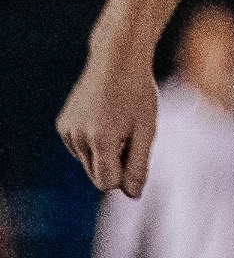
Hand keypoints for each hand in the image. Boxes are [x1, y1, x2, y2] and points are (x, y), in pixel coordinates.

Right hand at [58, 43, 160, 197]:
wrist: (116, 61)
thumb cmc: (138, 95)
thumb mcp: (146, 130)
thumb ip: (139, 165)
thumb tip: (133, 196)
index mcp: (101, 139)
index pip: (108, 183)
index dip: (125, 177)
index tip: (135, 157)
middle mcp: (78, 137)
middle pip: (97, 176)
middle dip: (115, 165)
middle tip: (130, 138)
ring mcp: (67, 131)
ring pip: (88, 163)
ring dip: (106, 153)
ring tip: (118, 124)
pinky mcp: (62, 125)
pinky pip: (81, 149)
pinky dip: (94, 142)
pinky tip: (104, 119)